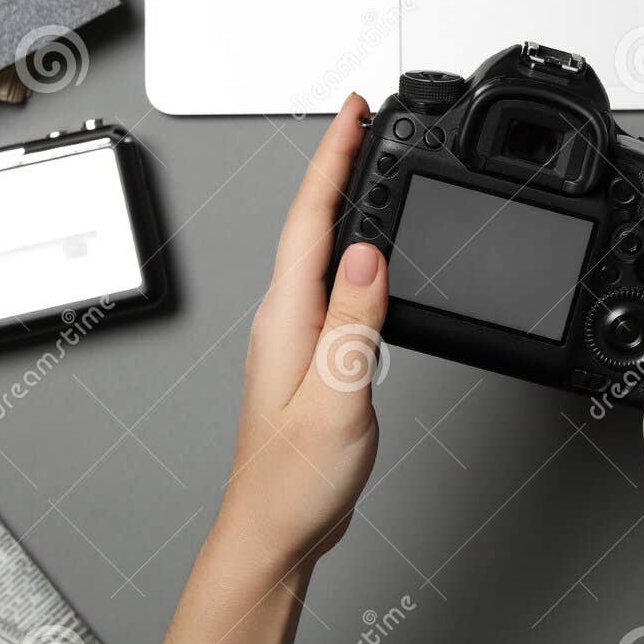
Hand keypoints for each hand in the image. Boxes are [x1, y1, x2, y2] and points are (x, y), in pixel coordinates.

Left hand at [223, 96, 387, 569]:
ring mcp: (292, 336)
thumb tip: (368, 253)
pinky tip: (365, 249)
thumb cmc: (296, 480)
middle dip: (339, 163)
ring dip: (343, 201)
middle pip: (311, 221)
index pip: (311, 217)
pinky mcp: (308, 355)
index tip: (356, 112)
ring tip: (369, 165)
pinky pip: (329, 282)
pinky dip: (349, 247)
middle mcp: (283, 318)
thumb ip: (353, 322)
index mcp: (287, 318)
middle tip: (368, 121)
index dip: (334, 157)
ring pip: (318, 248)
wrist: (274, 531)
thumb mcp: (336, 397)